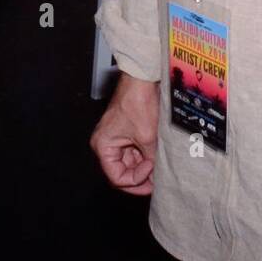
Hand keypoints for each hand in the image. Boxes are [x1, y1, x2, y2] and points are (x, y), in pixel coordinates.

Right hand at [90, 73, 158, 193]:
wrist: (141, 80)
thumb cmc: (138, 102)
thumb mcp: (147, 138)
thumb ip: (150, 161)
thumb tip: (156, 178)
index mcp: (103, 146)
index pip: (116, 178)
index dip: (135, 180)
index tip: (151, 172)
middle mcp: (105, 145)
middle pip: (122, 172)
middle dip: (140, 176)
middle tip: (156, 179)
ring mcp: (116, 139)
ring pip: (129, 164)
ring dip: (144, 167)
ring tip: (158, 167)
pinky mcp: (126, 134)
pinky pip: (134, 153)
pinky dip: (145, 157)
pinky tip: (156, 157)